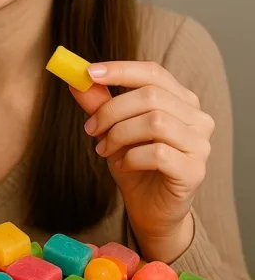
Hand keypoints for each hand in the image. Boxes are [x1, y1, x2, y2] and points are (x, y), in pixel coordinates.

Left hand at [69, 61, 214, 261]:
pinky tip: (123, 165)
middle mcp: (197, 117)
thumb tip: (78, 80)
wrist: (151, 209)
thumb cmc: (136, 165)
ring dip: (119, 135)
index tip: (89, 72)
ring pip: (155, 122)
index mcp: (181, 100)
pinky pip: (159, 153)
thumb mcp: (113, 130)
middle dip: (111, 110)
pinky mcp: (195, 170)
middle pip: (151, 96)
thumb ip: (100, 104)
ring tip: (104, 149)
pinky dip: (132, 157)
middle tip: (90, 128)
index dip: (121, 70)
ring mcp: (200, 144)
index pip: (153, 72)